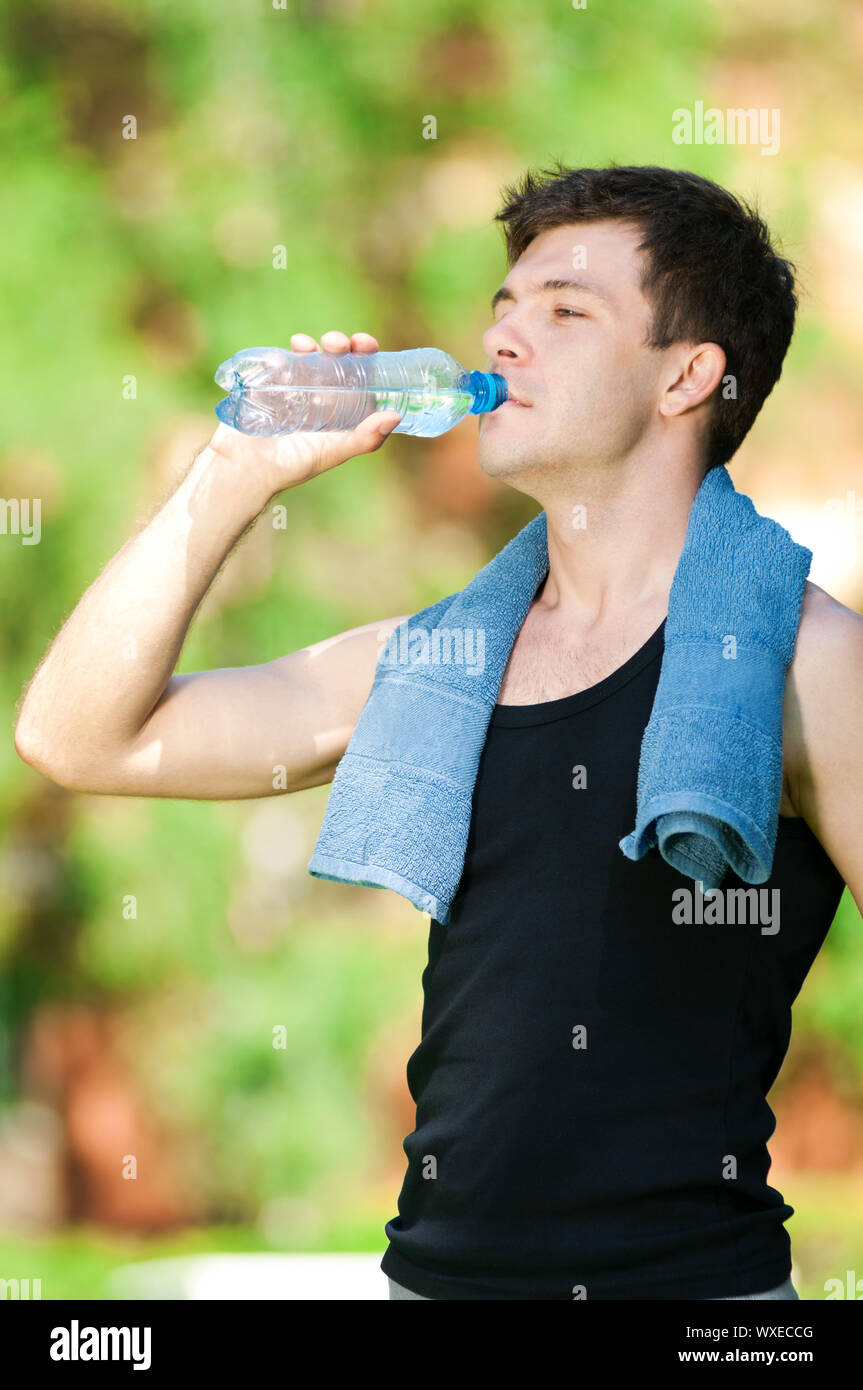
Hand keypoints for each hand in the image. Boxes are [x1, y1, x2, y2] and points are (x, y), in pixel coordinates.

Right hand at [207, 330, 401, 499]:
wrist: (243, 465)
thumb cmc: (290, 466)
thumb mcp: (332, 453)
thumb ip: (364, 438)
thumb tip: (396, 415)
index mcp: (341, 412)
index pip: (361, 379)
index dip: (367, 360)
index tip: (367, 346)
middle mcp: (322, 397)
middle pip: (340, 362)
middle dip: (344, 346)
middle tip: (342, 344)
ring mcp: (297, 387)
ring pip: (315, 356)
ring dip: (320, 344)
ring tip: (316, 344)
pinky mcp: (273, 382)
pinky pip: (286, 358)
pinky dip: (294, 348)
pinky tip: (297, 345)